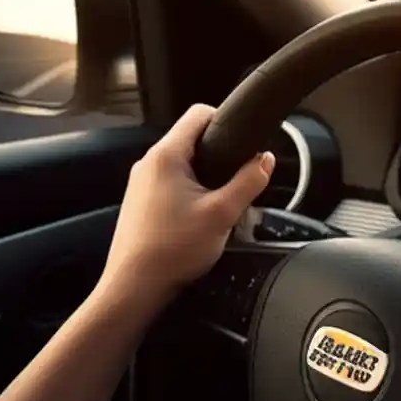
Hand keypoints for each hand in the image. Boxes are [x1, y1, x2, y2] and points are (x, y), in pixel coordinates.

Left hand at [101, 104, 273, 304]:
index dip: (226, 121)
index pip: (198, 114)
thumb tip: (266, 158)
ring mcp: (141, 183)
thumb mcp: (222, 213)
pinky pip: (171, 184)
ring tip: (222, 203)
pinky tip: (201, 218)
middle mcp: (149, 163)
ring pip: (183, 165)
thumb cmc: (174, 248)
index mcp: (166, 155)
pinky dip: (191, 192)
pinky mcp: (140, 202)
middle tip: (239, 180)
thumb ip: (248, 182)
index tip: (245, 143)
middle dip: (220, 155)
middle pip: (192, 140)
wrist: (134, 286)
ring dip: (206, 177)